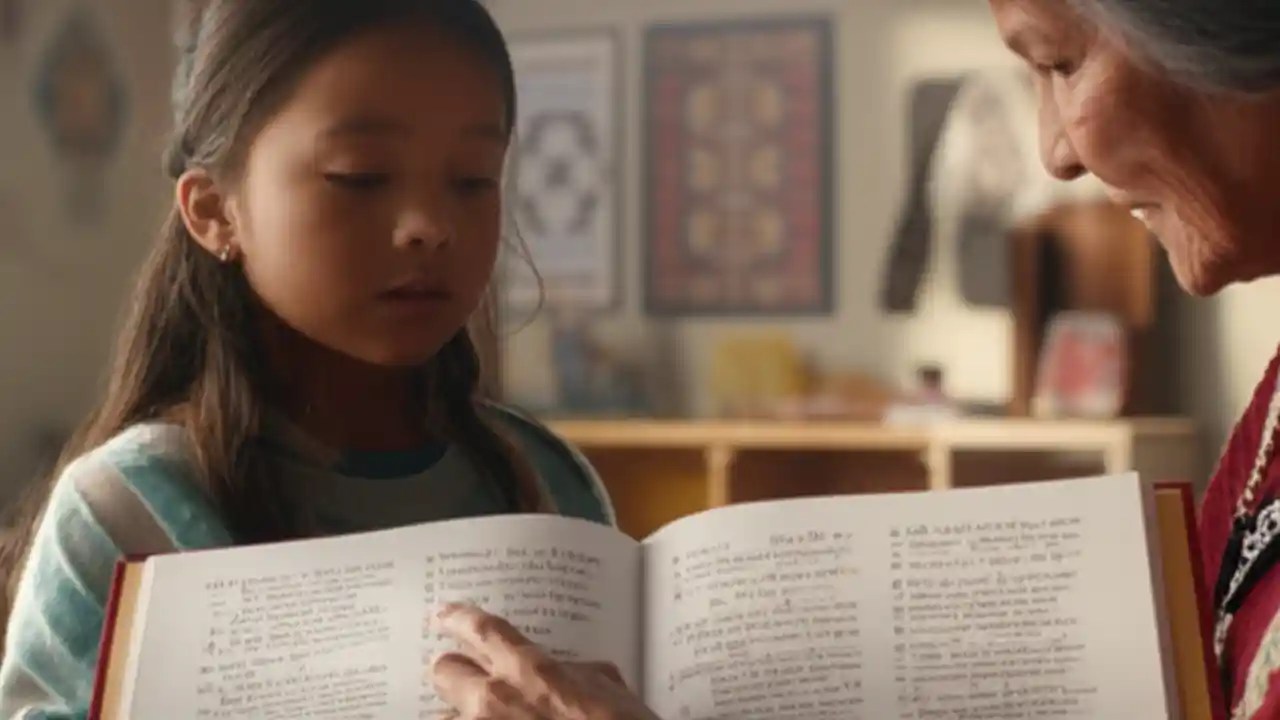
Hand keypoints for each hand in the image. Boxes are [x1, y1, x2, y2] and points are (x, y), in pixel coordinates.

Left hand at [429, 603, 661, 719]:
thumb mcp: (609, 690)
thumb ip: (576, 673)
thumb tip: (569, 672)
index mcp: (529, 671)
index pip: (481, 629)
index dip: (459, 618)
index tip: (446, 615)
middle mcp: (493, 701)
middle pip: (444, 670)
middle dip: (456, 673)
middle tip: (470, 680)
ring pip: (444, 716)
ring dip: (462, 717)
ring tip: (489, 718)